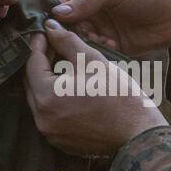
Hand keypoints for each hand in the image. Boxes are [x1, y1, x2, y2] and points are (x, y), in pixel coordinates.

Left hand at [24, 19, 167, 156]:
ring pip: (40, 100)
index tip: (44, 33)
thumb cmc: (120, 96)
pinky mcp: (60, 141)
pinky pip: (50, 115)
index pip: (32, 64)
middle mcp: (42, 119)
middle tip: (54, 47)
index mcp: (47, 97)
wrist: (138, 133)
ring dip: (47, 82)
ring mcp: (50, 132)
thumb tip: (51, 28)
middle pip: (32, 83)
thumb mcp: (93, 61)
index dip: (38, 44)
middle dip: (41, 63)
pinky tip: (70, 89)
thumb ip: (67, 42)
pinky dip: (55, 101)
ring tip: (63, 66)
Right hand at [43, 0, 170, 54]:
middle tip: (63, 34)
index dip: (49, 2)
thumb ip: (87, 1)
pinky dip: (95, 49)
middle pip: (60, 16)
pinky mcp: (107, 43)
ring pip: (73, 35)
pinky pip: (90, 49)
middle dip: (60, 26)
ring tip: (92, 39)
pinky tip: (109, 45)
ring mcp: (96, 24)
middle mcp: (87, 4)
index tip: (47, 15)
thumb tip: (57, 13)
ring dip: (77, 40)